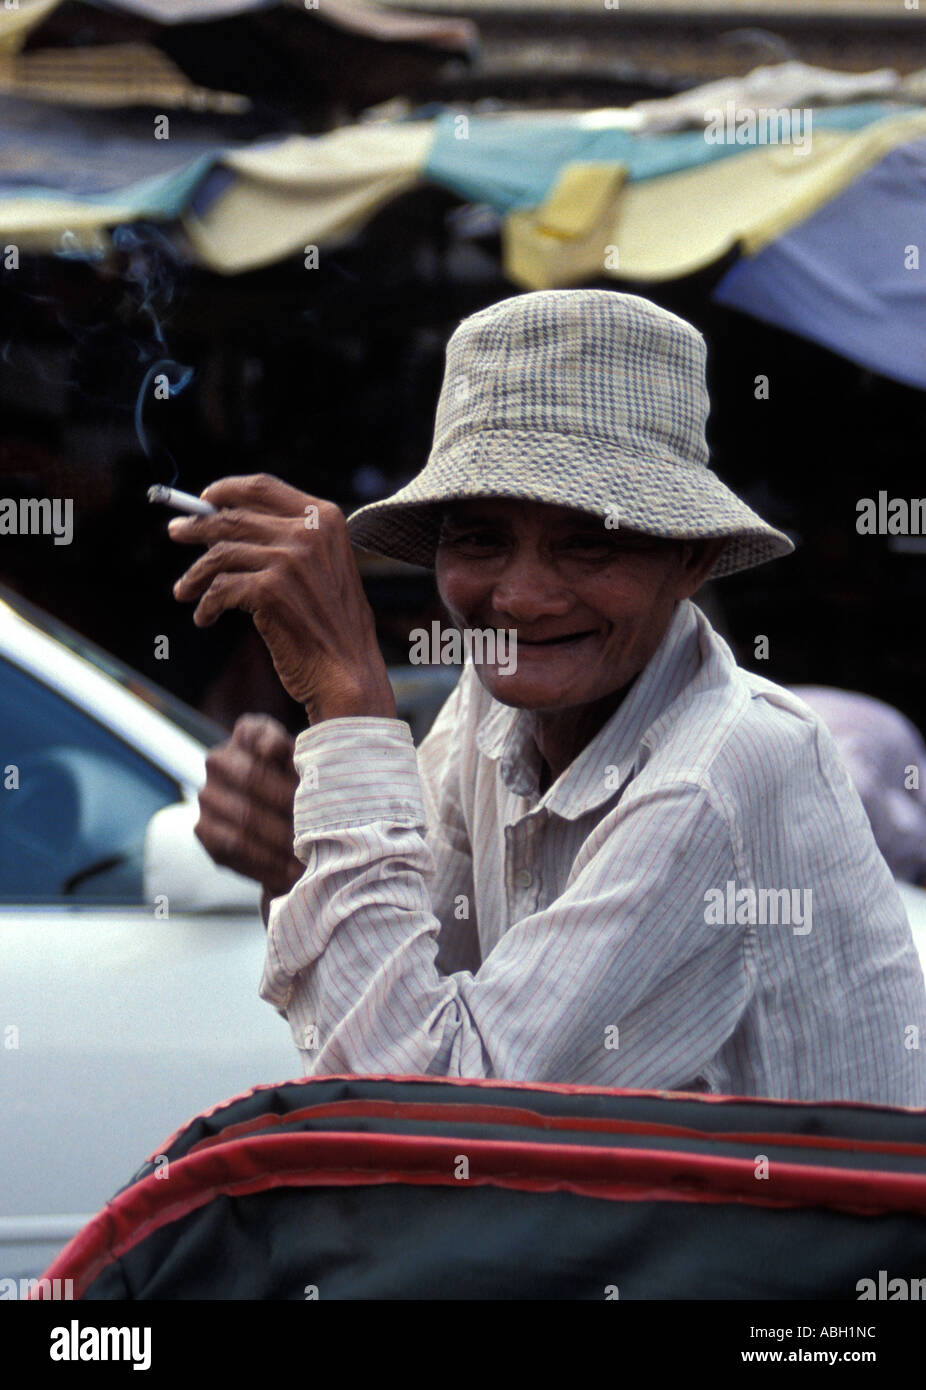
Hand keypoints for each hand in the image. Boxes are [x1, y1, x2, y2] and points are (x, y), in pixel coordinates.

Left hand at [169, 474, 396, 723]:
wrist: (348, 672)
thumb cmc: (332, 626)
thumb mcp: (324, 567)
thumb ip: (291, 540)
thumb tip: (227, 522)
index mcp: (325, 518)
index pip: (263, 487)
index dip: (226, 491)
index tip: (205, 500)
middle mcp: (308, 532)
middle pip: (233, 517)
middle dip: (197, 526)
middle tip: (176, 532)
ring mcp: (289, 559)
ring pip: (219, 554)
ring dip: (195, 575)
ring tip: (183, 591)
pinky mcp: (270, 590)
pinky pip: (220, 589)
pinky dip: (206, 605)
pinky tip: (204, 617)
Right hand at [195, 714, 302, 912]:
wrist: (282, 836)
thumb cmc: (303, 795)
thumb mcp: (309, 773)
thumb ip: (303, 760)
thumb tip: (282, 754)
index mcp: (247, 737)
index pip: (254, 730)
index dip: (270, 739)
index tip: (284, 750)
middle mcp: (219, 760)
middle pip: (252, 777)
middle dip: (288, 804)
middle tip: (317, 826)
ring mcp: (207, 795)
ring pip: (245, 817)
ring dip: (280, 840)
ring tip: (307, 857)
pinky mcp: (203, 830)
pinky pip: (233, 847)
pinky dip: (264, 862)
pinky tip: (288, 873)